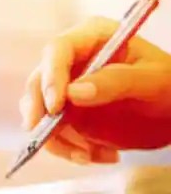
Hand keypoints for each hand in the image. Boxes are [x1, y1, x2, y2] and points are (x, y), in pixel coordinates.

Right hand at [22, 16, 170, 163]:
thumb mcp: (154, 81)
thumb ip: (117, 82)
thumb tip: (74, 92)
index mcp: (92, 38)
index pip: (58, 50)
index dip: (51, 77)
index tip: (55, 106)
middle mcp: (71, 60)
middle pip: (38, 81)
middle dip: (39, 111)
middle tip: (44, 135)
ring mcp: (65, 88)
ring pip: (39, 111)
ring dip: (57, 137)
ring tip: (90, 154)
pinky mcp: (66, 114)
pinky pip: (53, 132)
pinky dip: (68, 149)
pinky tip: (99, 155)